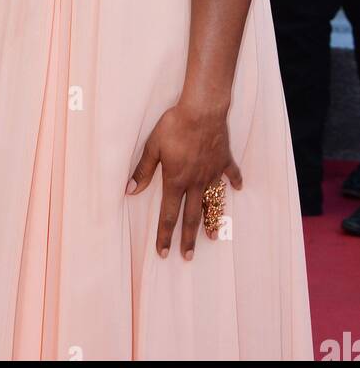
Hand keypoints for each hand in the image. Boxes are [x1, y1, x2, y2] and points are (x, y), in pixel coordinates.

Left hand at [126, 102, 241, 258]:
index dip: (164, 235)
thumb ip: (143, 170)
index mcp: (176, 181)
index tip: (164, 253)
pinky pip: (230, 174)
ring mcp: (212, 173)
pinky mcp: (224, 160)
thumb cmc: (174, 126)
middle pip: (191, 216)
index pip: (168, 214)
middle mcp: (196, 182)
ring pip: (212, 202)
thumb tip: (130, 190)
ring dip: (212, 220)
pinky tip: (238, 189)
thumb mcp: (153, 146)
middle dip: (188, 239)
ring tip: (212, 236)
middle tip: (187, 257)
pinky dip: (234, 182)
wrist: (202, 110)